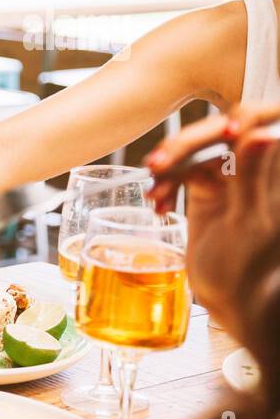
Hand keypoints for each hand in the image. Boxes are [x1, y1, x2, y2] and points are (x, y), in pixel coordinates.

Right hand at [146, 104, 279, 341]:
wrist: (229, 299)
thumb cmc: (250, 268)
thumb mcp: (250, 222)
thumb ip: (253, 175)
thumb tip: (262, 133)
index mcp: (274, 171)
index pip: (263, 125)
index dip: (245, 119)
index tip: (227, 129)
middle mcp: (255, 167)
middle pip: (222, 133)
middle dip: (188, 145)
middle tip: (160, 161)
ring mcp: (229, 176)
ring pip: (196, 151)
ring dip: (170, 167)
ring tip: (151, 189)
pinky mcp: (205, 188)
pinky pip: (181, 173)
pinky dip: (166, 186)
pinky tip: (157, 205)